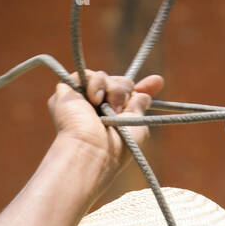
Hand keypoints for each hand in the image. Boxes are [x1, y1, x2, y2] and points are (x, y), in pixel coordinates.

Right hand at [49, 68, 164, 173]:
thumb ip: (139, 110)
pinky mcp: (67, 92)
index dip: (142, 89)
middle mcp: (96, 110)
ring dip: (113, 90)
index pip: (127, 98)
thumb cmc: (116, 148)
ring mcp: (81, 101)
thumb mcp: (137, 129)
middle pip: (118, 83)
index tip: (158, 81)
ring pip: (105, 78)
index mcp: (112, 120)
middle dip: (125, 90)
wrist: (91, 151)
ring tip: (108, 109)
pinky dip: (95, 83)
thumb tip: (145, 95)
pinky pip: (87, 74)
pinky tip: (94, 100)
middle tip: (120, 108)